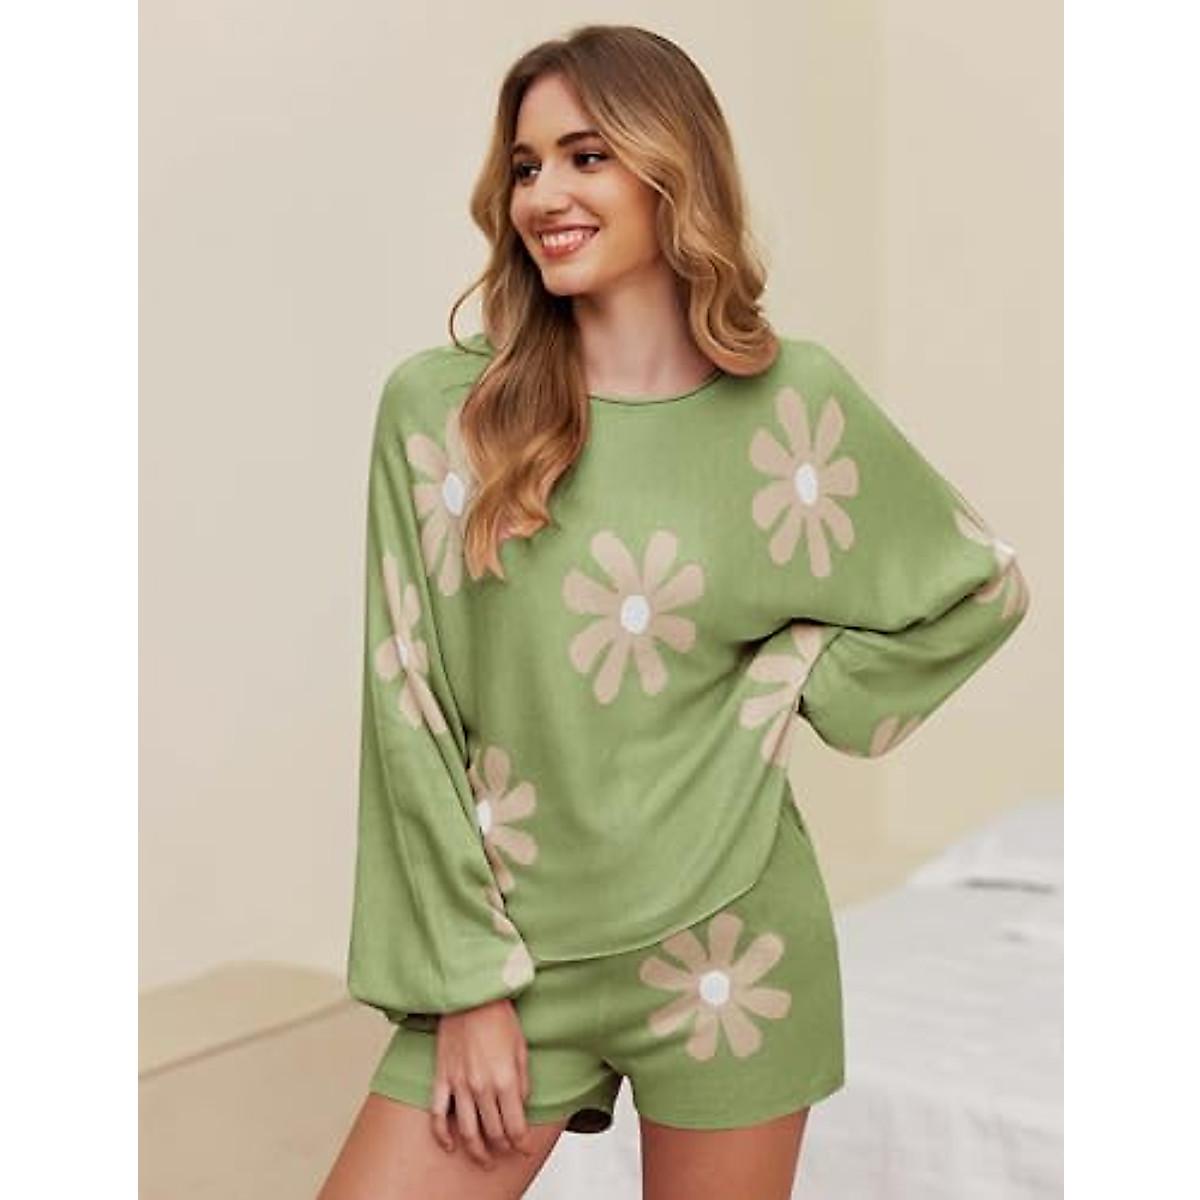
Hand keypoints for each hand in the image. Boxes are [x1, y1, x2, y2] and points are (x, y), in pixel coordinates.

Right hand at [430, 997, 534, 1168]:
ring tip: (484, 1159)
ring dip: (477, 1151)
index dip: (521, 1143)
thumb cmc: (497, 1015)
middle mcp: (481, 1087)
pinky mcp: (442, 1078)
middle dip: (502, 1148)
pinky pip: (438, 1114)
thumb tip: (521, 1104)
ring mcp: (459, 1084)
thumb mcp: (521, 1048)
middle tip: (507, 1152)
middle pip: (493, 1132)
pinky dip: (443, 1135)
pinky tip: (450, 1145)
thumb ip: (522, 1081)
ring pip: (467, 1131)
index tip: (524, 1149)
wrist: (470, 995)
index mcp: (505, 1079)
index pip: (515, 1126)